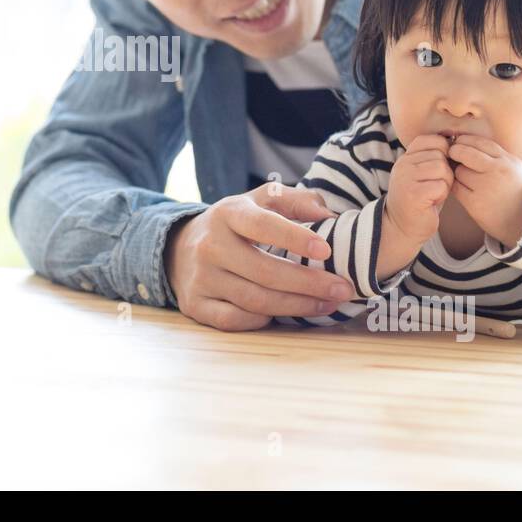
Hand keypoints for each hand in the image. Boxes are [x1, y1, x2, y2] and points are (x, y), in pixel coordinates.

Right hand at [164, 183, 356, 331]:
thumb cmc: (234, 225)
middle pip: (264, 271)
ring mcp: (201, 277)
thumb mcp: (258, 201)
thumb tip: (326, 215)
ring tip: (327, 305)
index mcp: (228, 213)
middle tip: (342, 289)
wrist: (179, 249)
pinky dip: (263, 320)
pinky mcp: (195, 305)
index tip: (327, 250)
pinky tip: (285, 316)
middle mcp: (211, 245)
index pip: (263, 225)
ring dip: (296, 306)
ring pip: (254, 299)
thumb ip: (294, 201)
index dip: (295, 238)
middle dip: (309, 283)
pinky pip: (235, 319)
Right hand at [385, 134, 453, 245]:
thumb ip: (433, 159)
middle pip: (440, 155)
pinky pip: (441, 186)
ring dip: (445, 184)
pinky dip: (441, 195)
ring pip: (442, 169)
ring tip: (433, 194)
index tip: (440, 169)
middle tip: (435, 187)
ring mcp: (406, 178)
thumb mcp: (422, 175)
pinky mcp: (414, 194)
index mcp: (405, 158)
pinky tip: (431, 202)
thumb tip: (455, 143)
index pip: (431, 140)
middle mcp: (403, 165)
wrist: (401, 227)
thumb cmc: (419, 200)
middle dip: (446, 172)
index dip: (443, 151)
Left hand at [446, 135, 521, 245]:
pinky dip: (456, 187)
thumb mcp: (514, 167)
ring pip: (459, 172)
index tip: (459, 143)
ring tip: (465, 178)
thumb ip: (495, 155)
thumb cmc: (517, 192)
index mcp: (507, 161)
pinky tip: (463, 189)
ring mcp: (485, 187)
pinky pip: (456, 188)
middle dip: (456, 152)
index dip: (465, 140)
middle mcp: (497, 171)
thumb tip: (467, 142)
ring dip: (457, 173)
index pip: (479, 142)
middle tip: (453, 155)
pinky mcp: (475, 203)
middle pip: (465, 153)